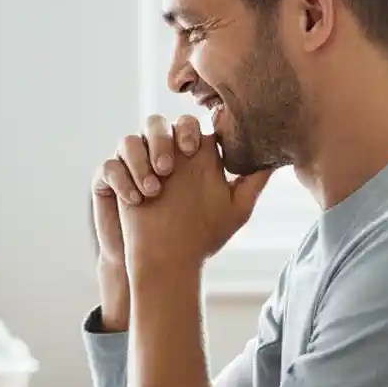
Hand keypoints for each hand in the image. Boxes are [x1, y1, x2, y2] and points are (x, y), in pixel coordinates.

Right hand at [119, 131, 272, 277]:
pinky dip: (122, 179)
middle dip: (163, 139)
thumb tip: (278, 156)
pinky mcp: (112, 182)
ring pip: (129, 140)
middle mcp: (161, 154)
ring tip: (155, 187)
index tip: (195, 148)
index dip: (190, 130)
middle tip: (172, 166)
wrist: (166, 263)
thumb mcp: (236, 208)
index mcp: (189, 154)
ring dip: (140, 159)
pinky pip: (109, 167)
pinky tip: (136, 199)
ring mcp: (134, 166)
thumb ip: (255, 180)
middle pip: (157, 124)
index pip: (188, 126)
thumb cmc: (204, 235)